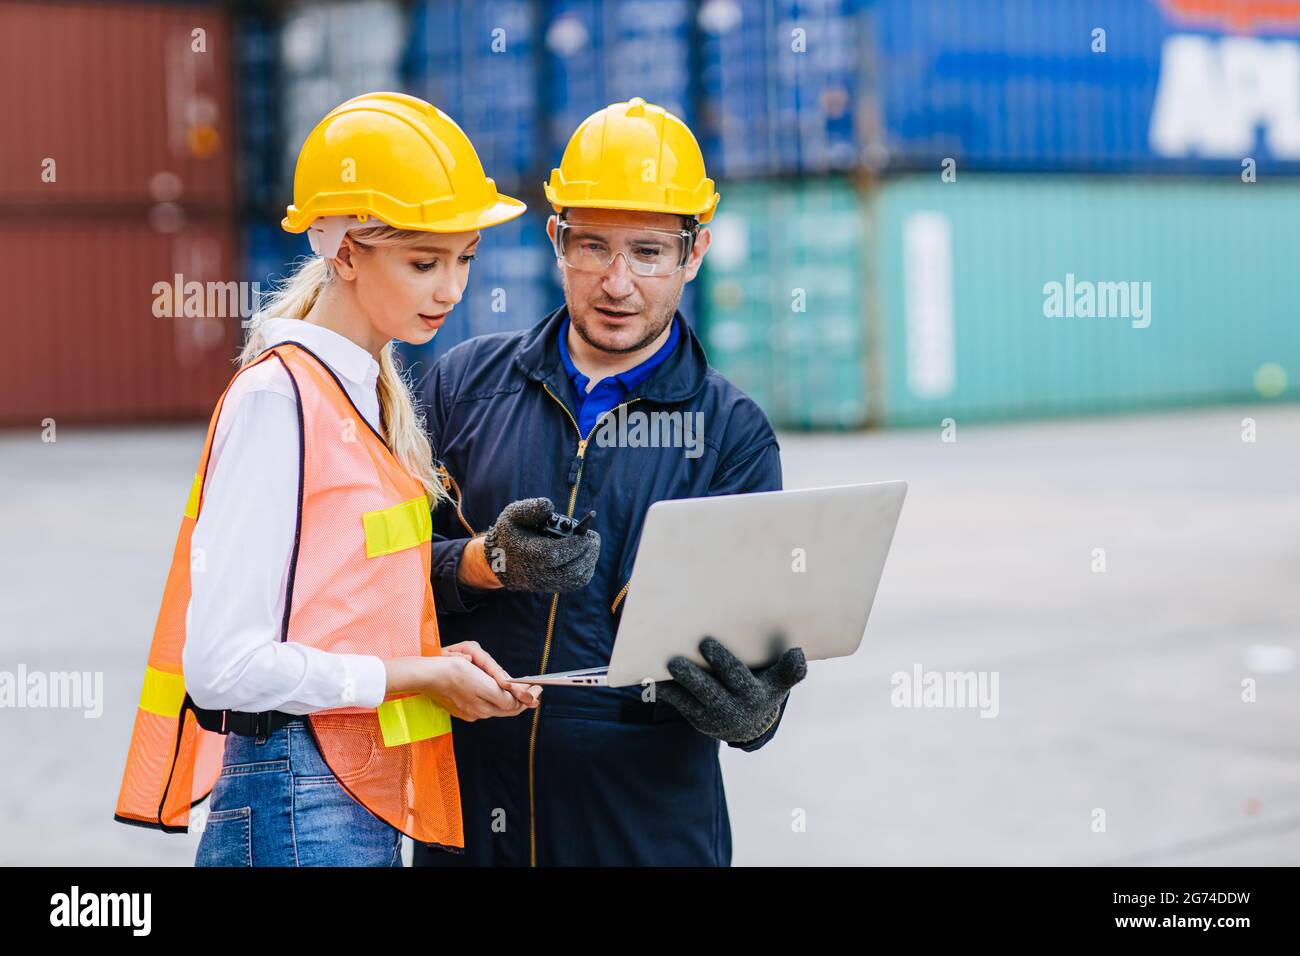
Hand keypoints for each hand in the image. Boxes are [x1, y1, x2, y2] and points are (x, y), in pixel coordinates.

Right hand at [443, 640, 540, 708]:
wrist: (428, 675)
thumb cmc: (454, 670)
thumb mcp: (482, 677)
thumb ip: (503, 692)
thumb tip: (518, 698)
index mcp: (486, 702)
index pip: (514, 704)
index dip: (528, 696)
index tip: (537, 689)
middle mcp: (479, 711)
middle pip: (508, 709)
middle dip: (523, 701)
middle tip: (535, 692)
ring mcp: (470, 712)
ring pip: (497, 710)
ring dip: (511, 703)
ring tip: (522, 695)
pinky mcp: (461, 711)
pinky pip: (485, 709)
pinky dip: (496, 704)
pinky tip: (500, 697)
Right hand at [481, 497, 599, 592]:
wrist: (499, 559)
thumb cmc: (510, 533)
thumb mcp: (513, 515)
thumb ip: (531, 508)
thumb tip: (549, 506)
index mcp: (527, 554)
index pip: (554, 555)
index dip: (574, 545)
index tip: (585, 534)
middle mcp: (537, 573)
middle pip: (569, 571)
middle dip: (587, 553)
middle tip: (594, 537)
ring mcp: (545, 583)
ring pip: (575, 580)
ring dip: (589, 562)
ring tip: (592, 545)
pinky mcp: (551, 587)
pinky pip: (574, 584)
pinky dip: (585, 570)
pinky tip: (586, 556)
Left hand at [656, 637, 806, 742]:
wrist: (747, 726)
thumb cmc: (762, 690)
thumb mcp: (778, 683)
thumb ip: (789, 670)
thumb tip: (799, 653)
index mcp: (756, 695)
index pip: (739, 677)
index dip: (722, 662)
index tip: (705, 643)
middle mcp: (734, 708)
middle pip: (710, 691)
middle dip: (692, 674)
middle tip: (674, 657)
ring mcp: (713, 715)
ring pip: (691, 699)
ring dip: (675, 684)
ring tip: (663, 667)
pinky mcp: (697, 718)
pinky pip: (679, 703)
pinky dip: (665, 691)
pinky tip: (651, 678)